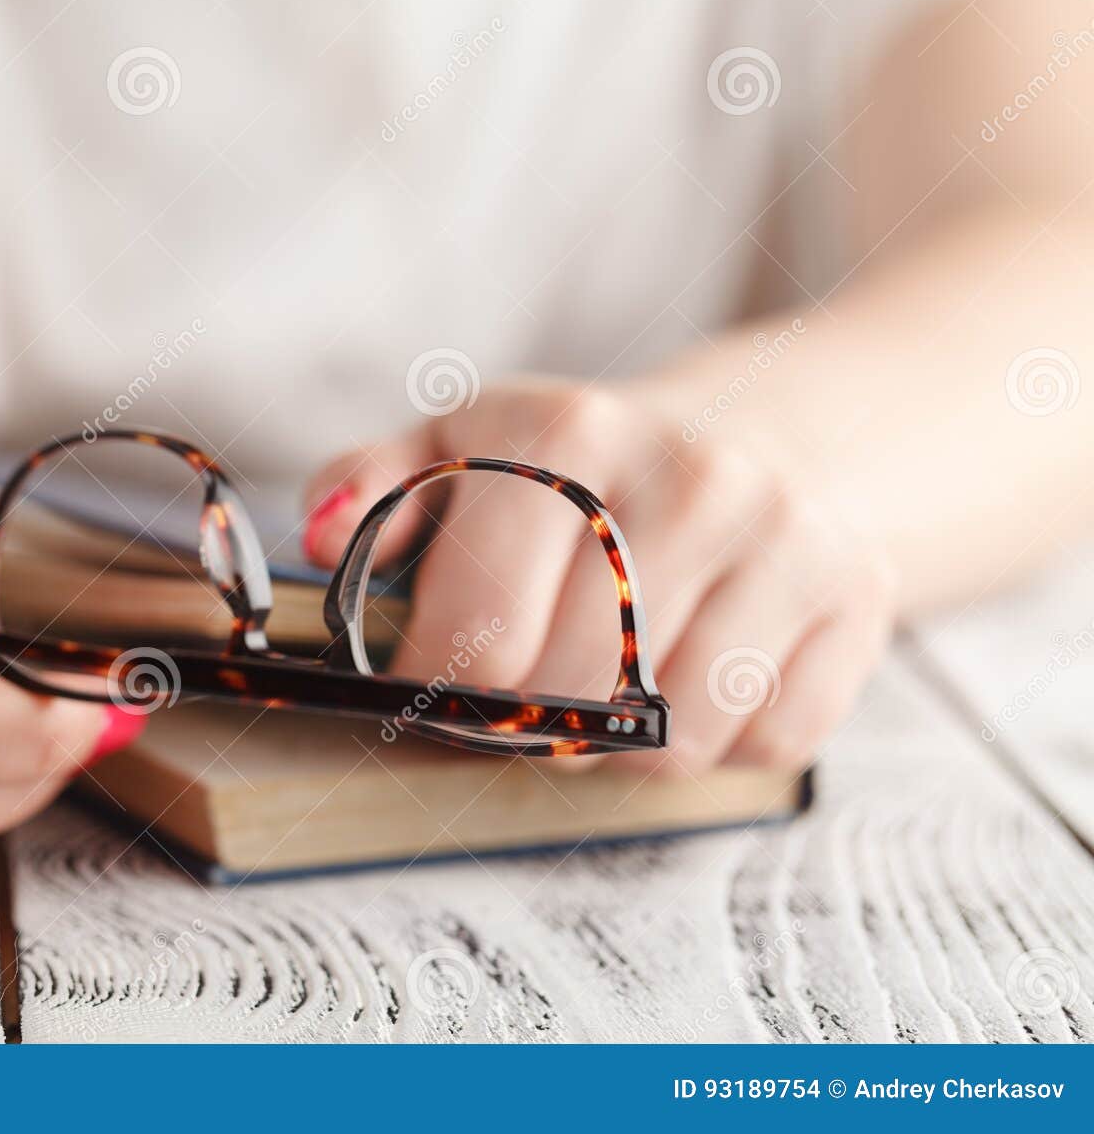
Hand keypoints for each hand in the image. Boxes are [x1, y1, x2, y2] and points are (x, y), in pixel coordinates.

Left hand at [301, 381, 895, 772]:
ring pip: (673, 736)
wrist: (759, 431)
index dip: (439, 688)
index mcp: (569, 433)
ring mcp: (786, 538)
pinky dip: (718, 741)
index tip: (433, 683)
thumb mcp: (464, 445)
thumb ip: (373, 484)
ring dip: (623, 739)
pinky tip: (694, 676)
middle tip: (525, 688)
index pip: (482, 637)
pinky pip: (765, 743)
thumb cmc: (580, 465)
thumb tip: (316, 532)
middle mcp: (690, 476)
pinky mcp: (858, 598)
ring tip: (609, 677)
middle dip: (528, 717)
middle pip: (574, 696)